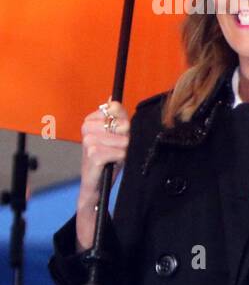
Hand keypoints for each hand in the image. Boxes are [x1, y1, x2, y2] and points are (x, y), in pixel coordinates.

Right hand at [76, 100, 130, 249]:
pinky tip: (115, 161)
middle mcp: (87, 129)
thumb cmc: (109, 160)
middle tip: (121, 148)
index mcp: (91, 121)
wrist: (97, 186)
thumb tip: (112, 98)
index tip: (122, 132)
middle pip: (119, 124)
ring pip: (119, 138)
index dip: (124, 121)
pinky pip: (114, 151)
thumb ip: (116, 117)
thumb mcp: (116, 137)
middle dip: (126, 137)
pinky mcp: (91, 155)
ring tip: (117, 156)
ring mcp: (87, 141)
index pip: (115, 108)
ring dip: (123, 149)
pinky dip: (119, 157)